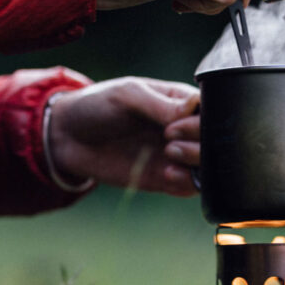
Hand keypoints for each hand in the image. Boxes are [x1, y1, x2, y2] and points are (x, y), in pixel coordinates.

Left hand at [46, 77, 199, 195]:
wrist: (68, 138)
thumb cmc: (98, 106)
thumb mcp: (128, 96)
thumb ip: (162, 105)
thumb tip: (195, 108)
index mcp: (182, 102)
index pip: (213, 112)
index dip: (201, 121)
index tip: (174, 124)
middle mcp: (186, 130)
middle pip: (217, 141)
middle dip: (200, 143)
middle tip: (168, 141)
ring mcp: (177, 155)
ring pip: (210, 166)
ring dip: (196, 164)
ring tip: (168, 156)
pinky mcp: (166, 179)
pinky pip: (190, 187)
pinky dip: (186, 184)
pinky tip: (166, 175)